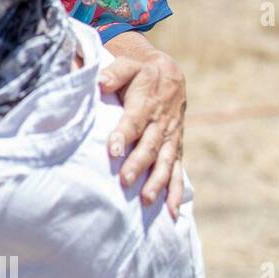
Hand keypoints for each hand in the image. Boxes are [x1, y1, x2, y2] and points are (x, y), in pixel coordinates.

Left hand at [98, 33, 186, 216]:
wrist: (169, 75)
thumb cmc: (140, 73)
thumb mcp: (128, 66)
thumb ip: (114, 73)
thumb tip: (100, 81)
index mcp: (146, 103)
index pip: (134, 121)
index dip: (124, 135)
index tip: (113, 150)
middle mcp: (162, 124)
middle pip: (150, 146)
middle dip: (138, 164)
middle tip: (125, 181)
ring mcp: (171, 138)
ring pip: (165, 162)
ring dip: (157, 182)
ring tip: (146, 200)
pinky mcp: (176, 149)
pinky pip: (178, 172)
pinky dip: (176, 191)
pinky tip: (171, 211)